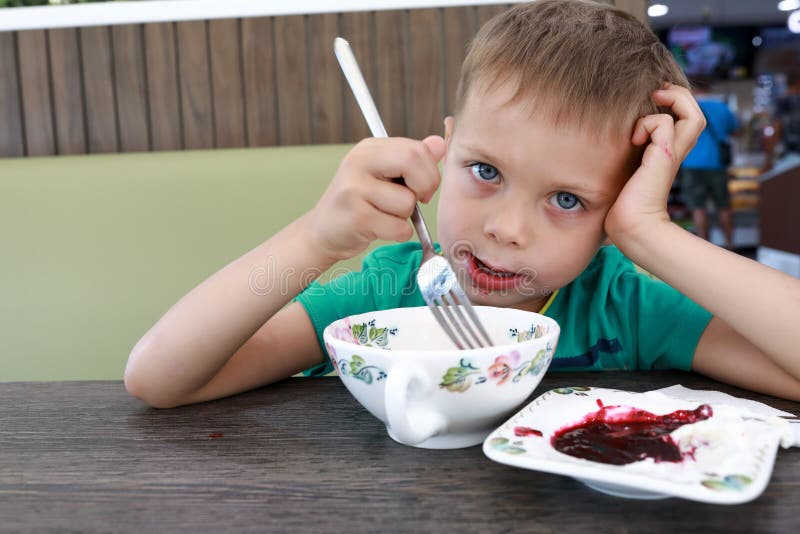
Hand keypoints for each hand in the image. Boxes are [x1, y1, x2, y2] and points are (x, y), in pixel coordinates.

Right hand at [307, 135, 445, 261]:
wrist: (322, 231)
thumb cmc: (359, 203)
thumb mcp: (384, 175)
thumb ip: (412, 159)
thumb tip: (440, 143)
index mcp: (369, 148)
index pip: (416, 149)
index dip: (430, 171)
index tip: (422, 187)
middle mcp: (358, 163)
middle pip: (413, 162)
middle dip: (425, 187)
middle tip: (416, 201)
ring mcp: (354, 189)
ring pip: (408, 202)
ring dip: (406, 217)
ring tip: (385, 215)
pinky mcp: (356, 217)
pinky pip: (399, 228)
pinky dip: (397, 234)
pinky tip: (378, 229)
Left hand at [604, 84, 705, 245]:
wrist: (631, 225)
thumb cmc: (622, 205)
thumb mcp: (625, 170)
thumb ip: (627, 154)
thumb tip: (612, 140)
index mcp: (669, 154)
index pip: (686, 121)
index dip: (675, 104)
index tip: (652, 98)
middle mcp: (676, 152)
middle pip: (697, 114)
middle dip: (680, 94)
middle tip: (657, 91)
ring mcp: (672, 155)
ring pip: (693, 115)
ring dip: (673, 101)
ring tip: (651, 104)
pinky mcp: (663, 157)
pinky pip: (664, 124)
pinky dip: (648, 123)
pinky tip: (634, 138)